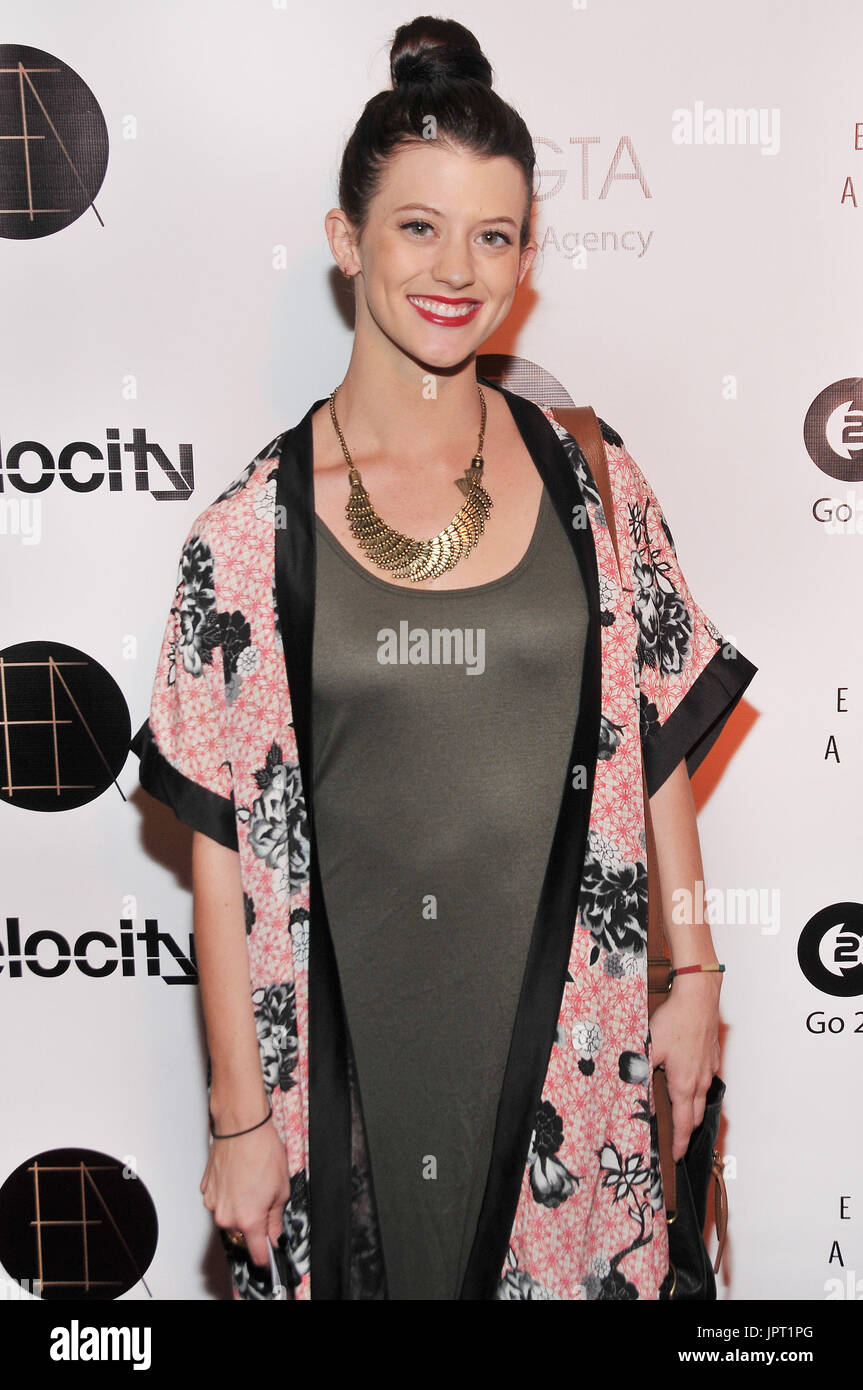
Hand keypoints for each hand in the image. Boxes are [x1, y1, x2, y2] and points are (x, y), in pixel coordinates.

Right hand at [200, 1116, 291, 1268]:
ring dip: (240, 1210)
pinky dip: (229, 1197)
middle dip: (254, 1226)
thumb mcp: (281, 1190)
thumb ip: (276, 1220)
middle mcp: (227, 1217)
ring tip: (251, 1186)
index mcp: (248, 1220)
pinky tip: (239, 1180)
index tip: (270, 1257)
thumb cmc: (262, 1152)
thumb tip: (274, 1237)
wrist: (242, 1127)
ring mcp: (214, 1204)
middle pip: (242, 1235)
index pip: (257, 1254)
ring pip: (230, 1218)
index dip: (266, 1257)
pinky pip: (220, 1203)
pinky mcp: (206, 1191)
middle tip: (265, 1204)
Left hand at [648, 973, 720, 1160]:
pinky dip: (697, 1091)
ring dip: (692, 1111)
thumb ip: (640, 1072)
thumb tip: (630, 1090)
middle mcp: (700, 1082)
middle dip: (686, 1131)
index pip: (683, 1124)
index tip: (675, 1155)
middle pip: (695, 1116)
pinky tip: (686, 1083)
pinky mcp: (712, 1058)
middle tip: (677, 1141)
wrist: (698, 1000)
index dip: (679, 1143)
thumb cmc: (675, 1021)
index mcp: (684, 1085)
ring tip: (680, 1116)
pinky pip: (706, 1082)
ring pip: (702, 1099)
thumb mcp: (649, 1048)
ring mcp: (709, 1070)